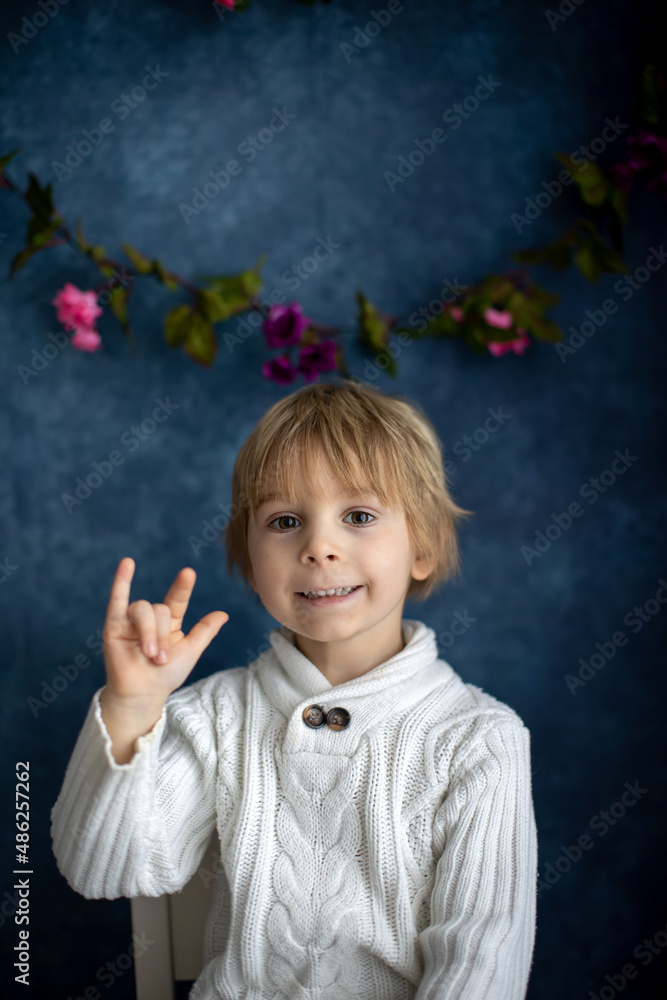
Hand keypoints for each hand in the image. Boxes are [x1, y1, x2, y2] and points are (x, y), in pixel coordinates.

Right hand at [102, 556, 228, 706]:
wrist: (143, 695)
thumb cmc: (166, 676)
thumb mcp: (190, 651)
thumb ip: (205, 631)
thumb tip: (224, 613)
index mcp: (170, 622)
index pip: (177, 599)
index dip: (182, 587)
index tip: (189, 573)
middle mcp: (151, 619)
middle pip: (159, 610)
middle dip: (161, 636)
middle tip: (161, 660)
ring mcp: (131, 621)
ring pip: (143, 610)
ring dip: (149, 632)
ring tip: (150, 655)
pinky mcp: (113, 626)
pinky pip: (116, 599)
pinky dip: (120, 581)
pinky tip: (127, 564)